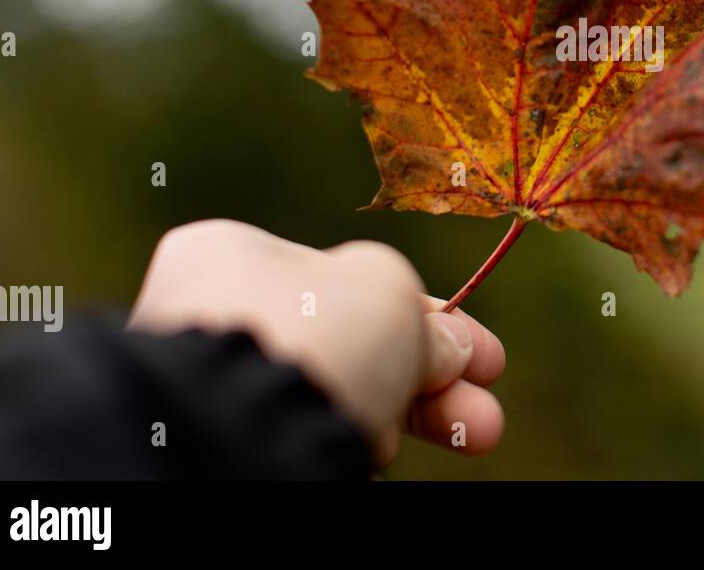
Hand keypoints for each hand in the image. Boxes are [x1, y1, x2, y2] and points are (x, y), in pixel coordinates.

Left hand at [128, 219, 504, 464]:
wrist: (238, 428)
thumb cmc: (314, 331)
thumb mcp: (388, 295)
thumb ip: (424, 319)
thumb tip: (452, 350)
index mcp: (234, 255)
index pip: (346, 278)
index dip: (427, 313)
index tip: (482, 352)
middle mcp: (215, 315)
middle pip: (351, 342)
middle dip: (433, 376)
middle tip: (487, 405)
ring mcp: (217, 382)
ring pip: (337, 393)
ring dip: (411, 412)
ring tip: (472, 432)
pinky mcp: (229, 436)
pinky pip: (307, 427)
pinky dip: (354, 434)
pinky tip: (380, 449)